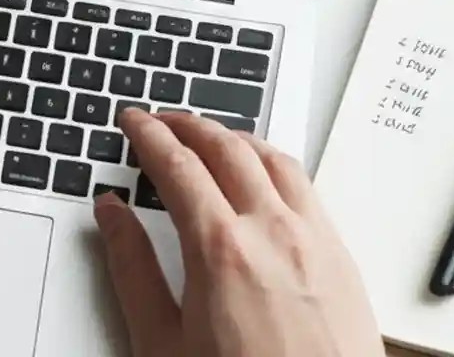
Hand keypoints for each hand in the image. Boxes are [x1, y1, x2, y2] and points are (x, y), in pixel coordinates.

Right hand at [96, 109, 382, 356]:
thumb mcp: (161, 341)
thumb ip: (132, 268)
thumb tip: (112, 215)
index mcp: (220, 248)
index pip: (176, 165)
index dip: (149, 134)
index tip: (133, 121)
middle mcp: (272, 230)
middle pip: (225, 147)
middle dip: (189, 124)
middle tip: (163, 119)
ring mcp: (314, 238)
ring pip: (272, 157)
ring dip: (235, 135)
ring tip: (210, 134)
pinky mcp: (341, 255)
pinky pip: (306, 184)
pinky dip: (275, 161)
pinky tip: (265, 172)